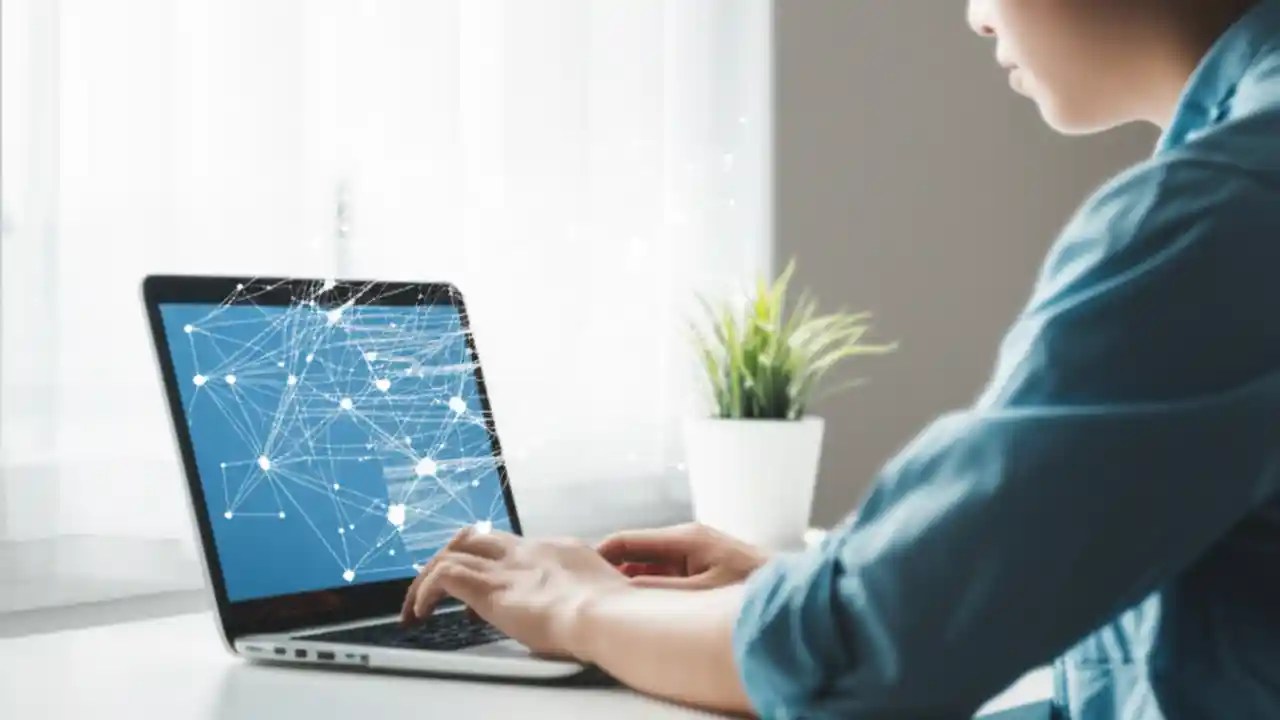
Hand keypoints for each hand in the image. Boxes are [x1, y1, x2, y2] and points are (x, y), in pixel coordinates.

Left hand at [400, 526, 628, 658]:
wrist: (605, 614)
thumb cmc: (612, 615)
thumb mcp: (603, 594)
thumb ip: (590, 595)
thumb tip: (595, 611)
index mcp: (556, 551)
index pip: (511, 548)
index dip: (492, 566)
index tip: (482, 597)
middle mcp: (526, 553)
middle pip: (475, 539)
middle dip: (451, 557)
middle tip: (435, 587)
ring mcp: (506, 569)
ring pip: (451, 553)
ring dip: (427, 578)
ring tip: (416, 606)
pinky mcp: (488, 588)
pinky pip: (443, 577)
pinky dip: (425, 592)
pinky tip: (420, 612)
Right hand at [596, 522, 769, 589]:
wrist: (793, 593)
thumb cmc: (752, 589)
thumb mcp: (700, 593)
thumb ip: (659, 590)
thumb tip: (623, 588)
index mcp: (685, 538)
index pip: (628, 539)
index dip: (600, 554)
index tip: (579, 571)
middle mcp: (688, 539)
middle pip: (636, 552)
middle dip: (613, 571)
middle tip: (591, 592)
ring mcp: (696, 550)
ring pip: (650, 563)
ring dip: (632, 580)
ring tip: (611, 600)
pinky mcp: (703, 564)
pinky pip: (667, 571)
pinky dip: (651, 585)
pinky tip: (643, 604)